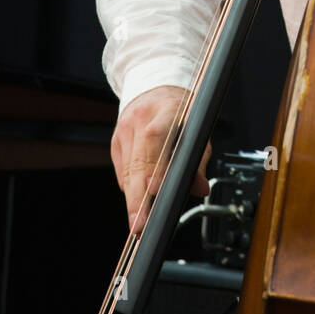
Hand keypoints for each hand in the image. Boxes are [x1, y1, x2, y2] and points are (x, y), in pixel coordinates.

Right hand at [110, 84, 210, 233]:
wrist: (155, 89)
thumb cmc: (180, 111)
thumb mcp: (197, 128)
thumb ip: (198, 159)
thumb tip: (199, 188)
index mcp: (166, 110)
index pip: (157, 138)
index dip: (155, 166)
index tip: (155, 189)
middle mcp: (140, 119)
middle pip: (137, 162)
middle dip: (139, 197)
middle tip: (141, 224)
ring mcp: (124, 130)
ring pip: (127, 171)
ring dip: (133, 200)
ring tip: (138, 224)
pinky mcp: (115, 142)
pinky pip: (123, 172)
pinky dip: (131, 189)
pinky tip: (136, 204)